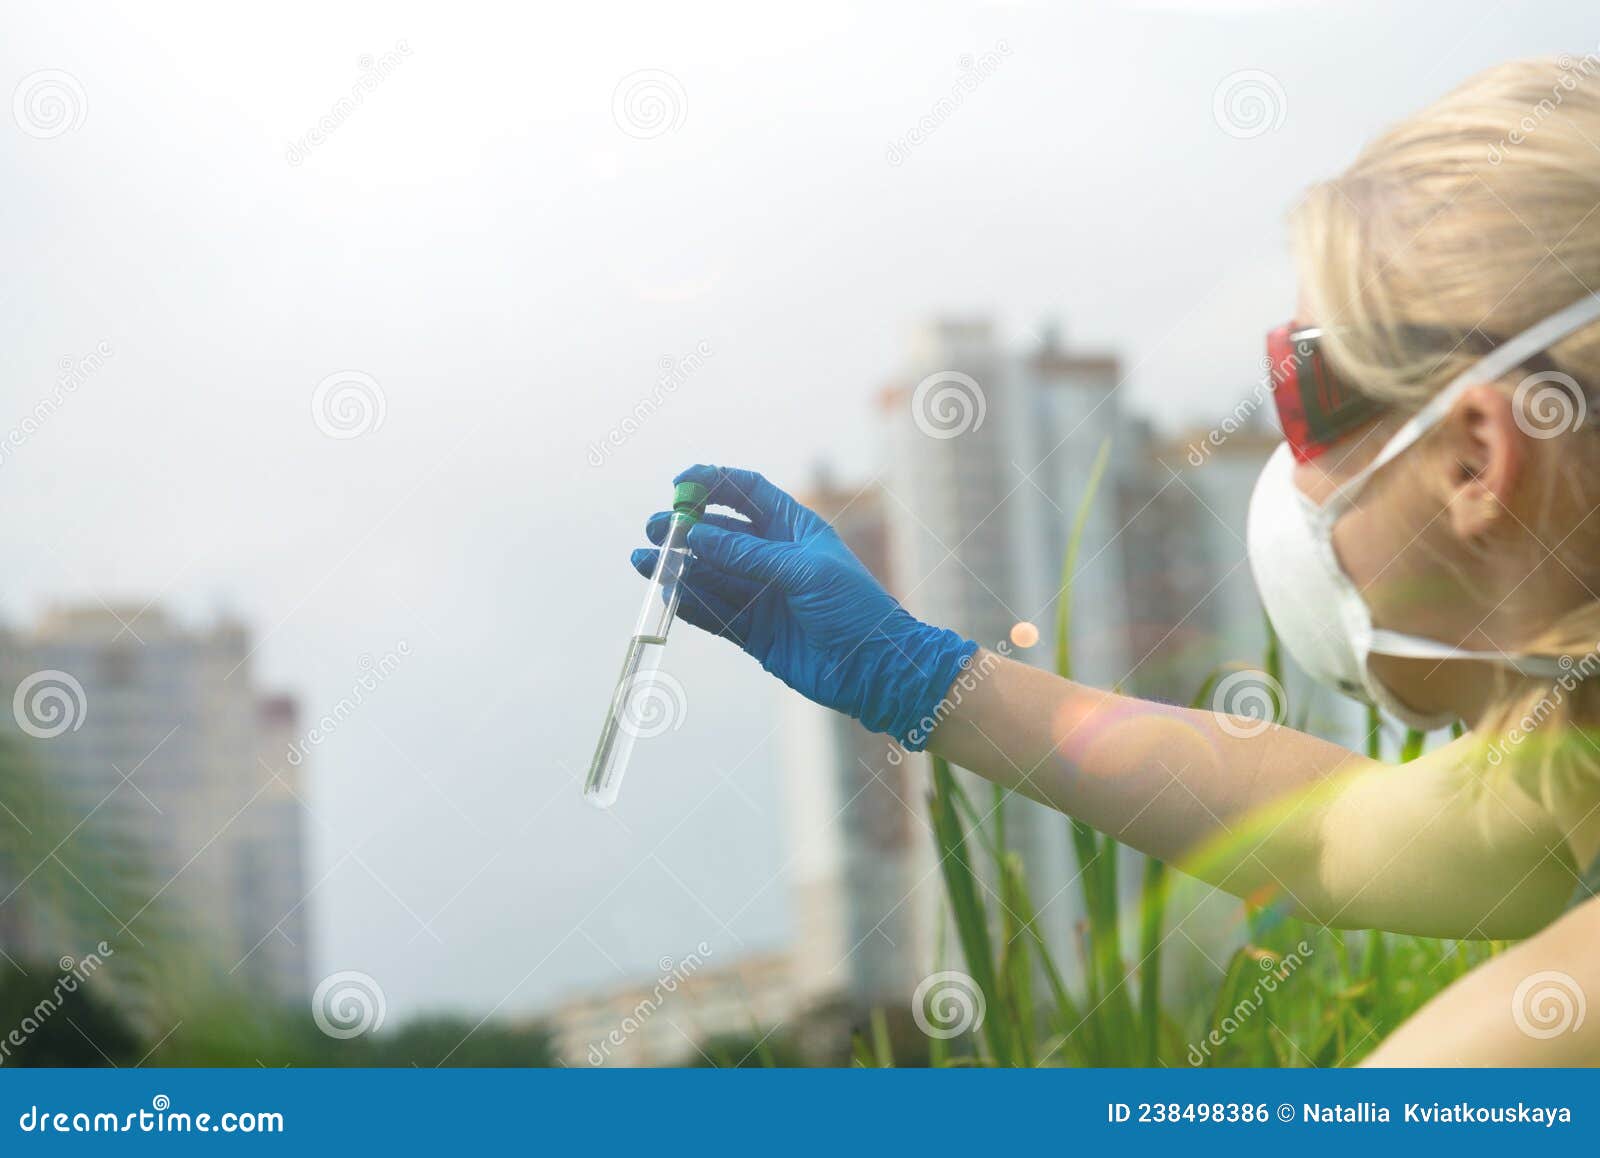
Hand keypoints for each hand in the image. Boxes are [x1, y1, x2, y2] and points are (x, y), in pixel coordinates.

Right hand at [630, 465, 976, 748]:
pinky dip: (689, 603)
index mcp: (794, 529)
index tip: (678, 483)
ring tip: (644, 561)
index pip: (746, 493)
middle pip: (720, 535)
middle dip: (685, 529)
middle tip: (655, 529)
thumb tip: (696, 535)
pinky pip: (714, 613)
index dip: (713, 483)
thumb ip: (747, 554)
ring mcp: (762, 596)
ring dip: (678, 568)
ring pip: (710, 576)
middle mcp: (774, 558)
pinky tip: (665, 593)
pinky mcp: (754, 632)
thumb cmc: (854, 608)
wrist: (875, 668)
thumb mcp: (802, 571)